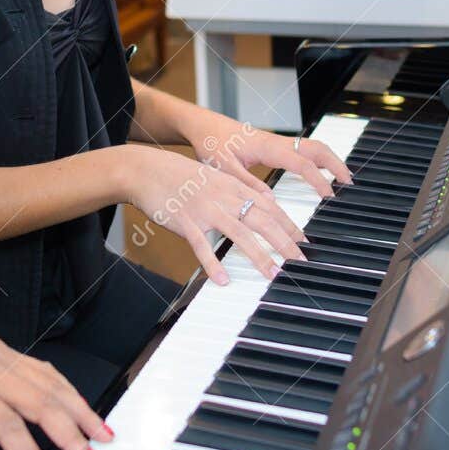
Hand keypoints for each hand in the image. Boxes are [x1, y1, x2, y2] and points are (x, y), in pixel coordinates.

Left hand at [0, 284, 111, 449]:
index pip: (4, 424)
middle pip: (42, 405)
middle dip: (72, 435)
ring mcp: (7, 360)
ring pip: (53, 385)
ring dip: (82, 411)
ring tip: (104, 436)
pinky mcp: (13, 354)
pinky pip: (49, 372)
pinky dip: (72, 390)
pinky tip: (85, 407)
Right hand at [120, 146, 310, 283]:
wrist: (145, 169)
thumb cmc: (178, 175)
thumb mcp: (213, 177)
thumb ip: (236, 191)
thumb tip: (258, 203)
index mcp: (232, 186)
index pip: (269, 206)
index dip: (288, 224)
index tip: (303, 240)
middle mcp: (223, 197)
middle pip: (262, 220)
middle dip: (285, 242)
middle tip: (300, 260)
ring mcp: (205, 209)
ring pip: (239, 234)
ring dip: (259, 256)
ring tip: (273, 274)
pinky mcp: (185, 222)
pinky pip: (202, 246)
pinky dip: (213, 264)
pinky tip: (223, 280)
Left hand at [178, 108, 351, 199]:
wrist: (203, 125)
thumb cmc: (210, 143)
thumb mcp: (223, 167)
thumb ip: (246, 184)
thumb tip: (271, 202)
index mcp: (267, 147)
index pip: (301, 163)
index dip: (317, 179)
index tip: (329, 195)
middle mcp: (276, 142)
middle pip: (315, 148)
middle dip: (335, 163)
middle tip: (349, 183)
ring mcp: (277, 142)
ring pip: (311, 147)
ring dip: (329, 160)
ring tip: (342, 179)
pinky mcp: (274, 145)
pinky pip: (302, 150)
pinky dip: (317, 159)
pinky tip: (321, 172)